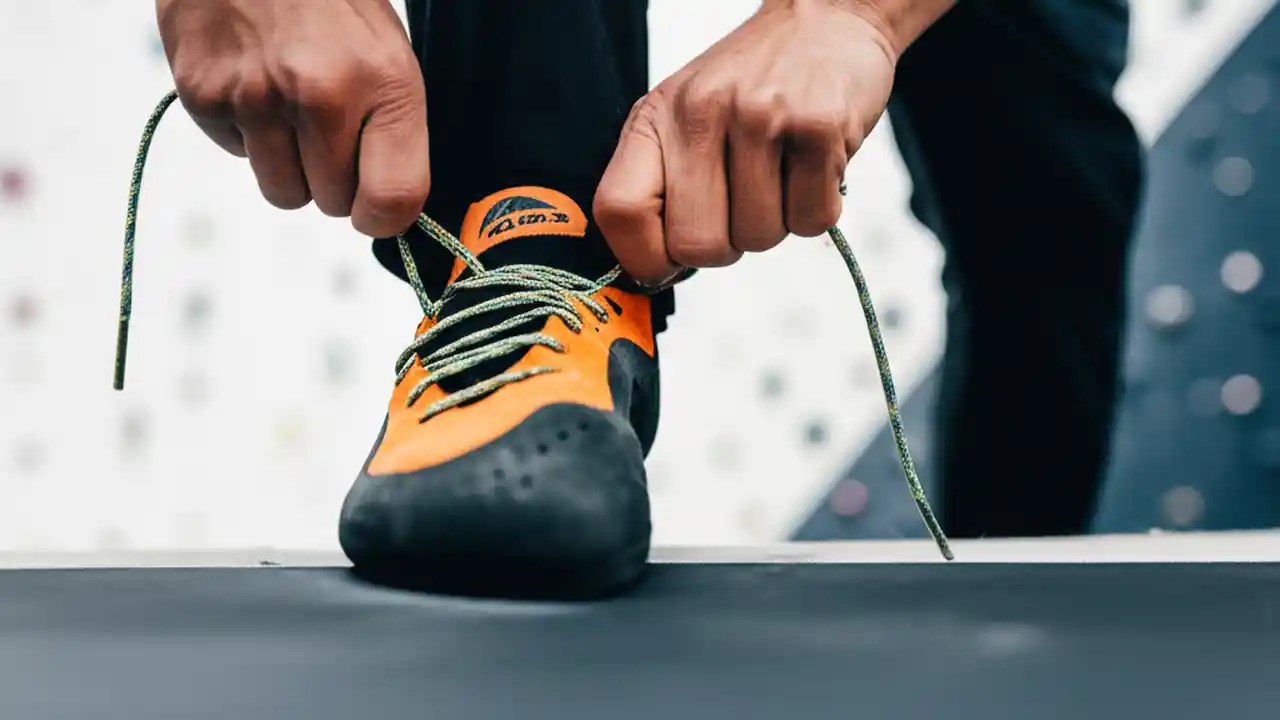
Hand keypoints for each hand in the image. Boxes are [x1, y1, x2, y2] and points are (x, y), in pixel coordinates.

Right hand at [156, 0, 429, 236]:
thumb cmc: (332, 2)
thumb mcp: (387, 54)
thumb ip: (392, 131)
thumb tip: (387, 208)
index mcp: (383, 84)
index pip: (391, 199)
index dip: (384, 216)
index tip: (376, 206)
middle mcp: (320, 94)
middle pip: (333, 204)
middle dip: (335, 180)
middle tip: (331, 130)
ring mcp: (256, 97)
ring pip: (283, 192)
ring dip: (291, 165)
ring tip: (292, 107)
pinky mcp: (203, 95)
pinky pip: (236, 154)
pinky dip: (247, 132)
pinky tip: (254, 80)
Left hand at [594, 0, 899, 286]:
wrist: (825, 19)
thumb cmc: (751, 84)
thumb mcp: (684, 116)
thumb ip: (660, 184)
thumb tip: (652, 271)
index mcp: (655, 118)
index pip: (619, 211)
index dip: (645, 258)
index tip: (670, 263)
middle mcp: (700, 113)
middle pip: (696, 245)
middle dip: (725, 248)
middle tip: (741, 209)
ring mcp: (761, 119)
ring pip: (758, 239)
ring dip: (776, 224)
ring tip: (781, 175)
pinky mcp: (818, 128)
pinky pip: (812, 221)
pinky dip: (817, 210)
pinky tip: (811, 169)